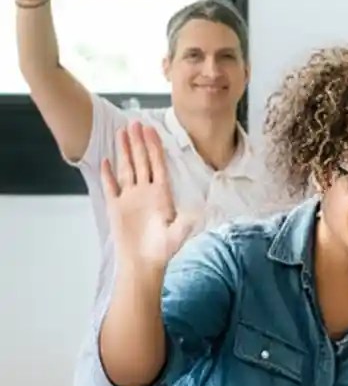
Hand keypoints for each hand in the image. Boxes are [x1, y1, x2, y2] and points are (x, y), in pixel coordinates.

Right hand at [100, 122, 195, 273]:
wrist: (144, 263)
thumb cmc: (162, 250)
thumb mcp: (179, 234)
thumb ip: (187, 221)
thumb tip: (203, 210)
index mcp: (162, 194)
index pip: (158, 164)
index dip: (155, 146)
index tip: (151, 130)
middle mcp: (146, 192)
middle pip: (142, 161)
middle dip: (138, 142)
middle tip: (134, 122)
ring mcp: (130, 198)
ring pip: (127, 168)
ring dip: (124, 151)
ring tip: (121, 132)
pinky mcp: (116, 207)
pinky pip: (111, 187)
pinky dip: (108, 174)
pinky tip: (106, 160)